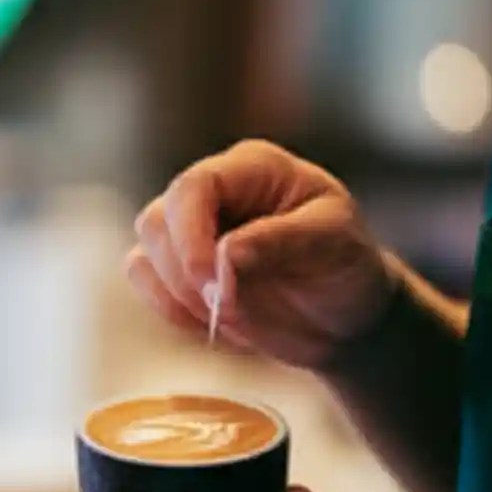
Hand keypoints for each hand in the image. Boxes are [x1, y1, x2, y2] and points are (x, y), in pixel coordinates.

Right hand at [128, 140, 395, 368]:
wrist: (342, 314)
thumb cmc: (345, 265)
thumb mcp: (332, 244)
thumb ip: (281, 242)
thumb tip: (225, 252)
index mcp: (253, 169)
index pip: (194, 187)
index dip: (190, 236)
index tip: (212, 285)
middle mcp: (212, 192)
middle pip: (157, 220)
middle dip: (187, 275)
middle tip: (231, 310)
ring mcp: (188, 229)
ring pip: (145, 255)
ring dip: (180, 297)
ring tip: (233, 317)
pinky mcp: (176, 266)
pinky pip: (145, 283)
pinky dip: (172, 310)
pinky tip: (213, 322)